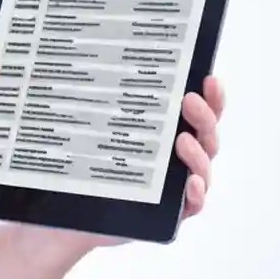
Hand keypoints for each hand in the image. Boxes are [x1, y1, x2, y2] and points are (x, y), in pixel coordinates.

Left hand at [61, 75, 226, 249]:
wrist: (68, 214)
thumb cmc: (85, 168)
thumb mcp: (92, 130)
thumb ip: (101, 103)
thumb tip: (89, 64)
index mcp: (166, 134)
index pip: (199, 113)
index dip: (210, 96)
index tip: (208, 78)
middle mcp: (178, 158)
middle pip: (206, 136)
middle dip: (204, 117)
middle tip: (188, 101)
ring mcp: (176, 186)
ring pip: (202, 168)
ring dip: (198, 153)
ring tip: (182, 140)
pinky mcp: (170, 213)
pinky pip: (194, 204)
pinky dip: (196, 193)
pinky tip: (189, 183)